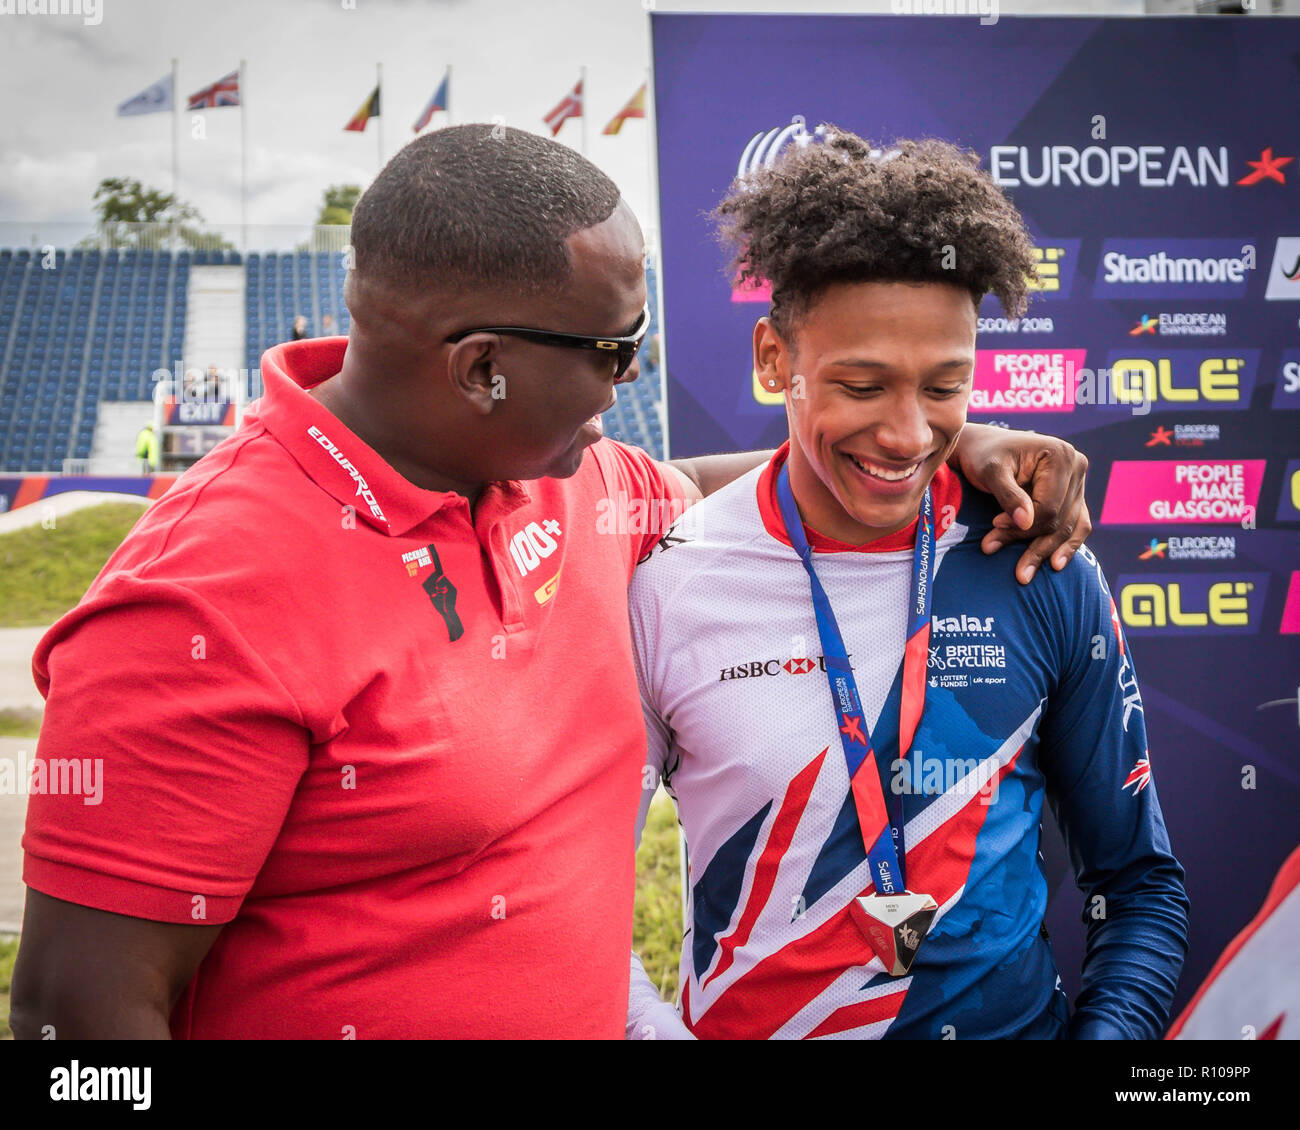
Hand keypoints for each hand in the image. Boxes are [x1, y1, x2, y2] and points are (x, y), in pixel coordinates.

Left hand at [951, 423, 1090, 583]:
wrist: (983, 449)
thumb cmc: (984, 457)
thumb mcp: (991, 472)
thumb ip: (1008, 495)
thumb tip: (1026, 522)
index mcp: (1059, 455)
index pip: (1048, 506)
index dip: (1023, 525)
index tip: (995, 527)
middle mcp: (1076, 466)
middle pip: (1060, 519)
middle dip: (1033, 545)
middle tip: (1015, 572)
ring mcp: (1078, 481)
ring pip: (1070, 526)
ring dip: (1047, 551)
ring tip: (1026, 575)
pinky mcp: (1074, 495)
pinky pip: (1077, 525)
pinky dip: (1066, 545)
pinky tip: (1055, 564)